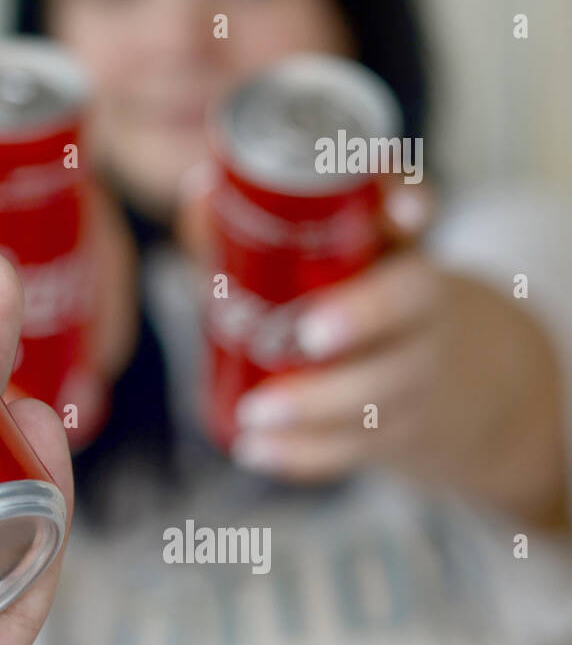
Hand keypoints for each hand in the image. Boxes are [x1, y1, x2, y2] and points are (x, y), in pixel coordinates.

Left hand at [182, 174, 566, 527]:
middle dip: (362, 316)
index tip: (397, 210)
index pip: (416, 217)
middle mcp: (420, 311)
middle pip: (407, 307)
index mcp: (402, 253)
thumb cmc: (353, 302)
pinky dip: (303, 454)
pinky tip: (257, 451)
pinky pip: (354, 448)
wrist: (444, 384)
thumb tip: (199, 189)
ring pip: (379, 391)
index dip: (409, 204)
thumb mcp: (335, 262)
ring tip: (256, 414)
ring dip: (314, 405)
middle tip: (309, 335)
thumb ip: (264, 226)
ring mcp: (414, 376)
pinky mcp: (396, 433)